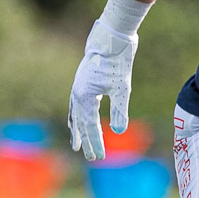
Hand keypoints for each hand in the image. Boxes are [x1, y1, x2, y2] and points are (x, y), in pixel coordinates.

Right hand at [67, 20, 136, 161]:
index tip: (100, 157)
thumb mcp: (122, 88)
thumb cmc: (117, 63)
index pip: (90, 126)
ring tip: (76, 144)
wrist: (110, 40)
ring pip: (76, 115)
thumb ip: (119, 110)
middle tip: (91, 157)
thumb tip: (118, 131)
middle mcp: (77, 94)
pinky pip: (76, 105)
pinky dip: (76, 116)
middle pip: (81, 123)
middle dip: (87, 141)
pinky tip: (77, 120)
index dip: (96, 142)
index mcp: (85, 97)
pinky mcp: (81, 83)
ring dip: (77, 130)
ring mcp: (77, 88)